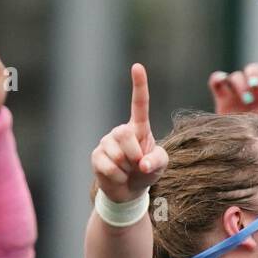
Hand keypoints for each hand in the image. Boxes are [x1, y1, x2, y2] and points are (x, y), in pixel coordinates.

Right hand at [91, 64, 168, 204]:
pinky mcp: (96, 156)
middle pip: (124, 134)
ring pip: (117, 154)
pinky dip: (118, 176)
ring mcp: (106, 142)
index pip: (139, 104)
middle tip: (138, 164)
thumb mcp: (160, 165)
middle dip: (135, 154)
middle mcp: (120, 131)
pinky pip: (109, 167)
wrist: (129, 190)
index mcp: (138, 128)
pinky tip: (118, 176)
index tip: (137, 67)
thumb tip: (142, 163)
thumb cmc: (147, 171)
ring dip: (127, 168)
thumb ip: (157, 161)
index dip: (139, 86)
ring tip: (127, 170)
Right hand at [208, 33, 257, 122]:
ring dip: (239, 84)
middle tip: (257, 87)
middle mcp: (252, 87)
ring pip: (235, 76)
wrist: (244, 150)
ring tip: (245, 99)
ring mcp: (235, 91)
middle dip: (253, 75)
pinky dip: (219, 79)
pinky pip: (218, 79)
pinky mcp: (221, 96)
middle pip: (251, 69)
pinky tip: (222, 85)